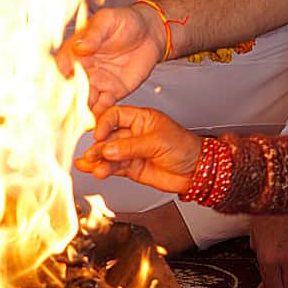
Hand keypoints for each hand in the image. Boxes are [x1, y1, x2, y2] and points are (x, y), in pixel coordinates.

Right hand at [56, 5, 165, 115]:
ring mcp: (97, 82)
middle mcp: (83, 69)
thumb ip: (94, 33)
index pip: (60, 67)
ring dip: (79, 112)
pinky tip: (95, 124)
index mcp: (76, 51)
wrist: (151, 32)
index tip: (52, 90)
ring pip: (83, 101)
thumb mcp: (108, 21)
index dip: (54, 78)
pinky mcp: (112, 92)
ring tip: (76, 124)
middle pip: (68, 88)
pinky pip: (102, 107)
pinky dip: (98, 116)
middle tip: (60, 115)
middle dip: (64, 102)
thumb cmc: (126, 21)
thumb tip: (79, 46)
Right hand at [75, 106, 202, 193]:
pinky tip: (94, 170)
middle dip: (99, 146)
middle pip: (109, 136)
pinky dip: (103, 169)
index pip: (115, 115)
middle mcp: (134, 133)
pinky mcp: (132, 168)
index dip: (104, 123)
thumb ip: (130, 146)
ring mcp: (132, 151)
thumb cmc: (185, 148)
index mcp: (141, 118)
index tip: (99, 135)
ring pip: (109, 154)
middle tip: (92, 155)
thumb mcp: (157, 142)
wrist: (197, 172)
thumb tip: (108, 149)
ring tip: (90, 166)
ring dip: (98, 160)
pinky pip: (114, 167)